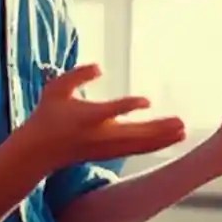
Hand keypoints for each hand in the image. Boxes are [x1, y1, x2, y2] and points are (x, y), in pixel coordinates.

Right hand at [26, 64, 186, 166]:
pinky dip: (154, 145)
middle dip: (157, 130)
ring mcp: (105, 147)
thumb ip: (77, 75)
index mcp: (85, 118)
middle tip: (181, 123)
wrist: (38, 152)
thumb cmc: (47, 116)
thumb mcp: (55, 89)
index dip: (127, 107)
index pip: (109, 112)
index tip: (146, 101)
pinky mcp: (109, 154)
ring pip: (137, 145)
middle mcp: (98, 135)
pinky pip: (136, 150)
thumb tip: (99, 67)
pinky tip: (171, 139)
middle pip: (132, 134)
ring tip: (183, 131)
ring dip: (161, 139)